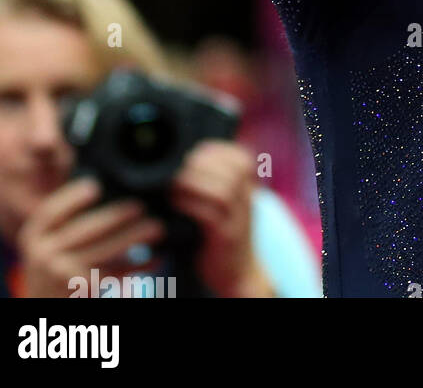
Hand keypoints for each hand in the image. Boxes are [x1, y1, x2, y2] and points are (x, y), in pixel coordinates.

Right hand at [16, 176, 166, 297]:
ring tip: (157, 229)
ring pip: (103, 252)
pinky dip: (136, 265)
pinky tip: (156, 257)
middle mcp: (43, 253)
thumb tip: (104, 181)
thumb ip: (68, 215)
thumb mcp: (50, 236)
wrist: (45, 302)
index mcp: (35, 233)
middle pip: (85, 230)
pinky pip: (113, 275)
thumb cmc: (55, 260)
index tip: (95, 186)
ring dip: (133, 239)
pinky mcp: (81, 290)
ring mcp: (61, 274)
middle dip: (117, 217)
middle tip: (142, 207)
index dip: (72, 199)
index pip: (50, 212)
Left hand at [169, 139, 264, 297]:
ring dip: (195, 183)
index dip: (214, 150)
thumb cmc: (222, 234)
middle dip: (202, 163)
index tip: (191, 152)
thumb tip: (181, 161)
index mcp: (249, 186)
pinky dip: (191, 205)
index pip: (239, 156)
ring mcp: (240, 219)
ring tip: (173, 184)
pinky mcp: (227, 237)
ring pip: (223, 190)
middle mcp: (249, 199)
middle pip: (233, 169)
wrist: (238, 272)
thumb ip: (212, 182)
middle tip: (177, 167)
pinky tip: (176, 204)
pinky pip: (211, 216)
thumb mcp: (225, 204)